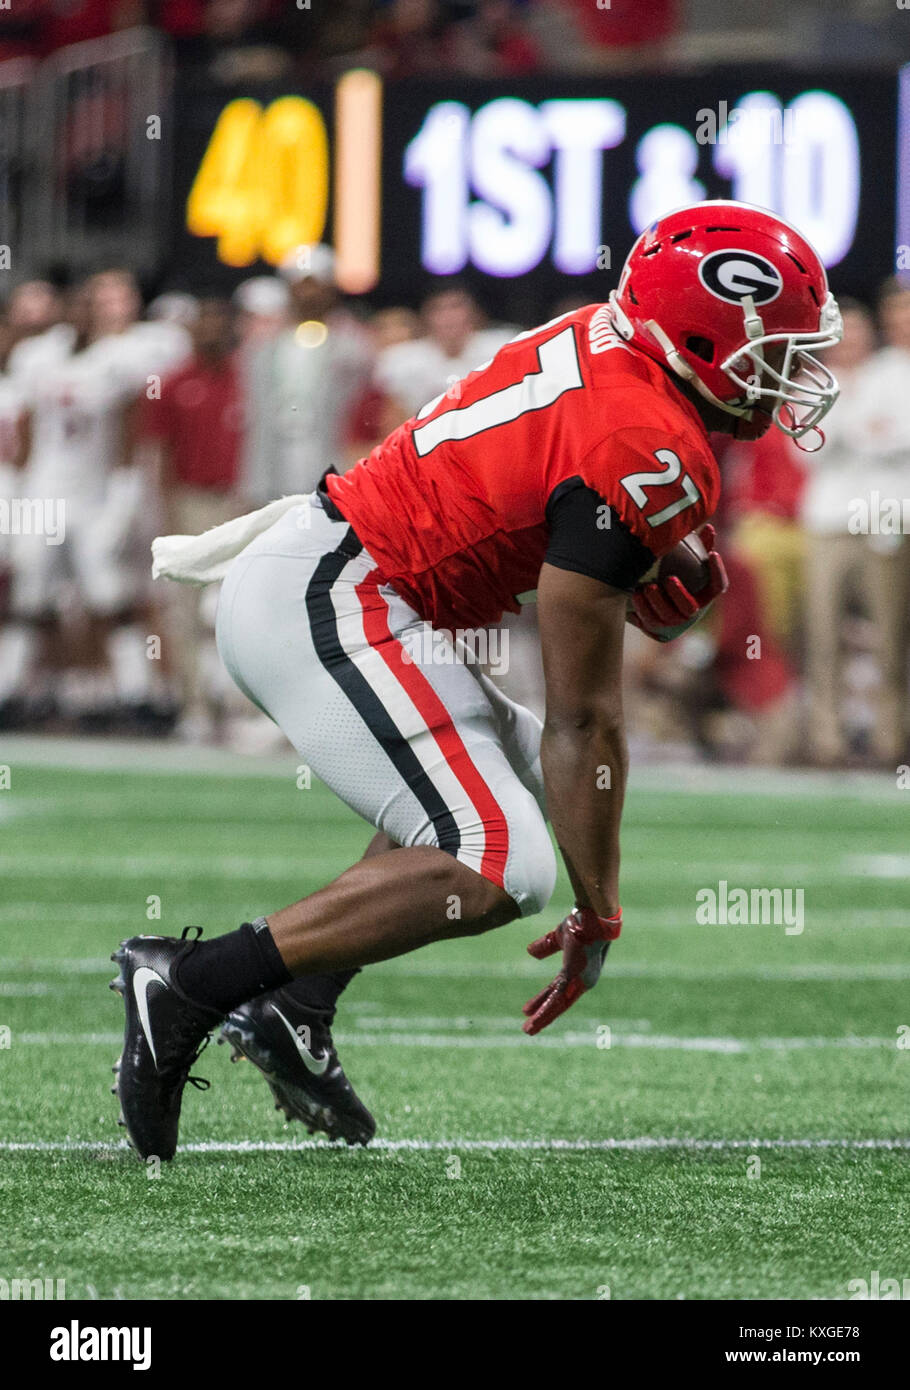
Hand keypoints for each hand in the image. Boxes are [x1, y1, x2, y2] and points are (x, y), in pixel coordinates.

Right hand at [522, 906, 621, 1034]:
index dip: (544, 1001)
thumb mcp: (557, 938)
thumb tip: (530, 953)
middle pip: (559, 1004)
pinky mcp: (574, 978)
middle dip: (543, 1016)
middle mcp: (582, 981)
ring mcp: (579, 981)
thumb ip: (545, 946)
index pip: (558, 991)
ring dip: (542, 1018)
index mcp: (579, 973)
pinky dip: (546, 1010)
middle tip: (528, 1029)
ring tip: (528, 1030)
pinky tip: (535, 1018)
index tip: (529, 1010)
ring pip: (558, 1005)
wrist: (590, 916)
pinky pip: (558, 998)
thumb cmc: (579, 923)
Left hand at [628, 523, 727, 642]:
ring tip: (645, 588)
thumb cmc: (674, 572)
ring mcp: (672, 624)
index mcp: (704, 596)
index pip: (718, 586)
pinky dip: (639, 610)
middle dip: (679, 595)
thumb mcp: (685, 560)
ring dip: (655, 604)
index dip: (718, 571)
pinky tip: (632, 596)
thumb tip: (707, 528)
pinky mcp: (654, 630)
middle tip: (669, 579)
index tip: (712, 553)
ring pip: (666, 618)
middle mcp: (691, 614)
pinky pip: (647, 623)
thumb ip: (697, 546)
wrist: (651, 602)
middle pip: (689, 608)